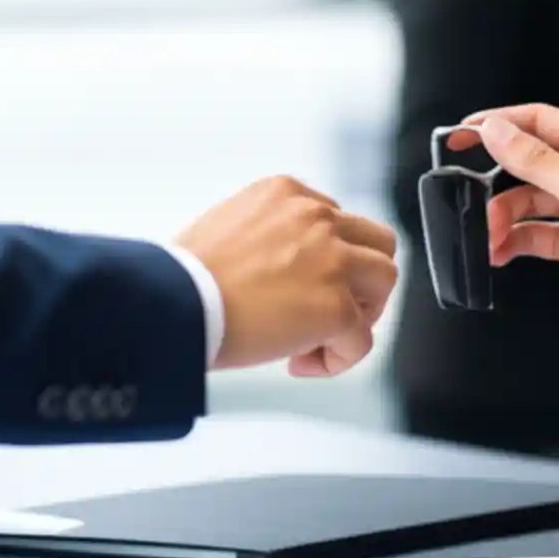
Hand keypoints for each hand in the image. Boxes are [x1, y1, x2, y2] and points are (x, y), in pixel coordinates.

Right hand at [177, 176, 397, 376]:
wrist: (173, 307)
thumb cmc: (185, 279)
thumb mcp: (229, 228)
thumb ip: (271, 236)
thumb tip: (289, 271)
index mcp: (288, 193)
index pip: (339, 221)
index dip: (329, 260)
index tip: (303, 287)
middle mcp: (316, 218)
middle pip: (377, 242)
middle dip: (361, 280)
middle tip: (331, 310)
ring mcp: (332, 261)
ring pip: (385, 280)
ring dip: (360, 314)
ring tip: (322, 336)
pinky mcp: (337, 307)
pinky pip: (362, 340)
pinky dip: (338, 359)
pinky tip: (301, 364)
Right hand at [452, 104, 558, 371]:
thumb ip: (537, 161)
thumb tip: (495, 131)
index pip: (540, 121)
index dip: (498, 125)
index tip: (461, 134)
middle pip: (528, 163)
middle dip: (494, 179)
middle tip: (460, 191)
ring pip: (526, 202)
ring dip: (501, 218)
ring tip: (486, 236)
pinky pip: (534, 236)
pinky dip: (513, 243)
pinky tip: (497, 254)